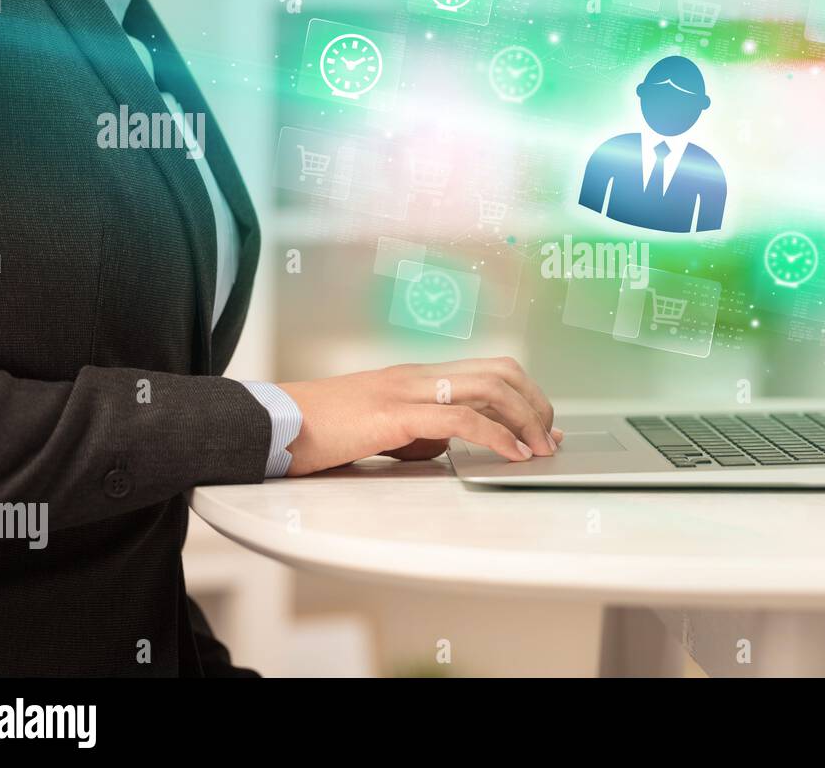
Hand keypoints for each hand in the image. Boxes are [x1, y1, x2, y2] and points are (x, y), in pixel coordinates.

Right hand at [277, 357, 562, 475]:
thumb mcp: (383, 430)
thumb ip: (420, 431)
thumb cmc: (320, 430)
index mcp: (418, 376)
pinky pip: (461, 419)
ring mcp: (408, 390)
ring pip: (490, 386)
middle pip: (501, 370)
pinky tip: (510, 455)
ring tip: (539, 448)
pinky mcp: (395, 414)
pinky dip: (496, 436)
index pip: (490, 370)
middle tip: (550, 437)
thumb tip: (451, 445)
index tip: (544, 425)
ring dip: (526, 419)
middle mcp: (419, 375)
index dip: (526, 395)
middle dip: (536, 403)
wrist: (274, 425)